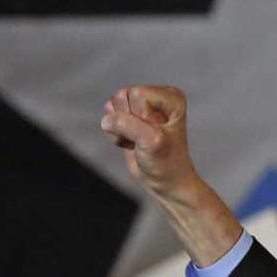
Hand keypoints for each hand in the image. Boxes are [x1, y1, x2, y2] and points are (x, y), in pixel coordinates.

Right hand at [99, 86, 241, 262]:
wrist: (164, 182)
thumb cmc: (166, 163)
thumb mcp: (151, 142)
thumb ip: (129, 125)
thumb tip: (107, 119)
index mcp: (170, 97)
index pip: (137, 94)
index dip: (140, 118)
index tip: (154, 134)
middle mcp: (156, 96)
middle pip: (122, 96)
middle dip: (128, 122)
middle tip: (143, 139)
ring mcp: (141, 106)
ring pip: (112, 106)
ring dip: (120, 129)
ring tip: (137, 141)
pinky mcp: (129, 116)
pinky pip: (108, 117)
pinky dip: (115, 134)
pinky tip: (131, 143)